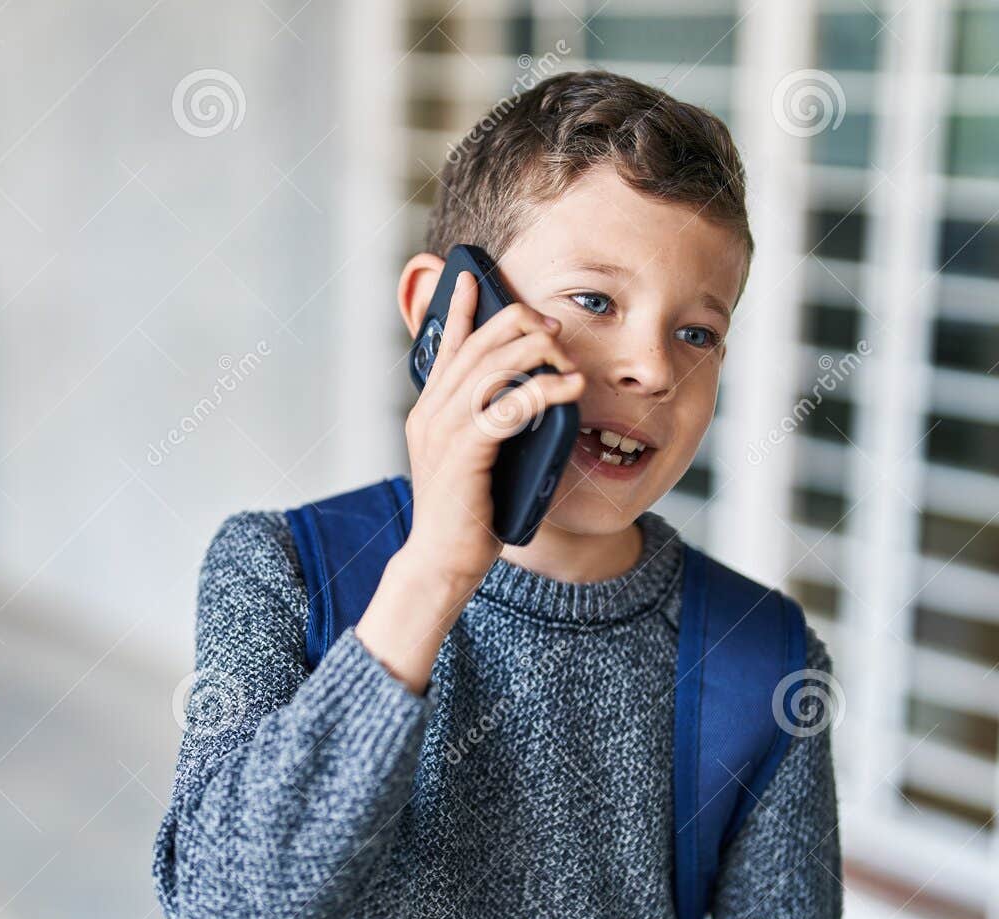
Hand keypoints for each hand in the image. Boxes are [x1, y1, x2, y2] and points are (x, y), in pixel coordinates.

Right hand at [400, 269, 584, 586]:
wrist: (442, 562)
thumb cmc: (465, 516)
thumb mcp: (475, 460)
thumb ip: (489, 426)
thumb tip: (528, 398)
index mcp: (430, 412)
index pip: (446, 347)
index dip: (460, 308)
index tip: (473, 276)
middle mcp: (431, 414)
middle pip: (476, 347)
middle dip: (517, 324)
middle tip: (553, 324)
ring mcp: (443, 432)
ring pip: (489, 369)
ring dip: (534, 353)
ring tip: (566, 355)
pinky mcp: (463, 453)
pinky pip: (505, 408)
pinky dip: (541, 392)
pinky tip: (568, 388)